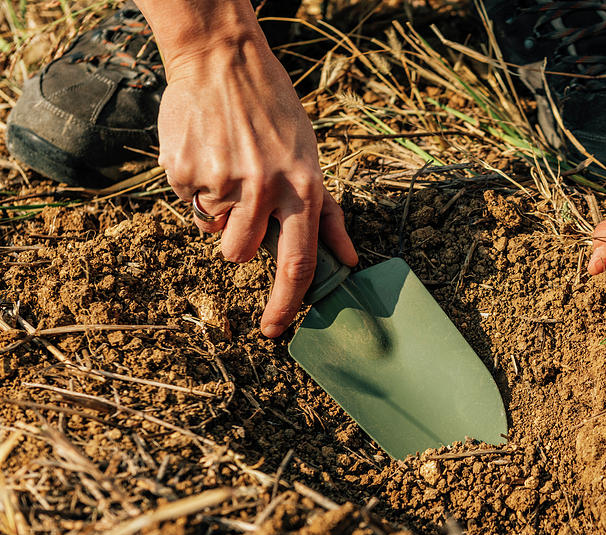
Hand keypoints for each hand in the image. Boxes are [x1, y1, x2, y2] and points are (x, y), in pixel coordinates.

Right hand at [157, 35, 356, 337]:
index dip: (287, 304)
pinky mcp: (185, 169)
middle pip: (240, 254)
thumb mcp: (312, 160)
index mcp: (303, 188)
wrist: (223, 61)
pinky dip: (195, 184)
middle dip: (237, 241)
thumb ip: (328, 216)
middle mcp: (265, 188)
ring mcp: (222, 179)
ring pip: (212, 231)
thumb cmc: (275, 114)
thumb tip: (350, 260)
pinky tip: (208, 150)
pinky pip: (187, 200)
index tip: (275, 331)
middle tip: (243, 201)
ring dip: (216, 213)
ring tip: (228, 169)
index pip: (298, 264)